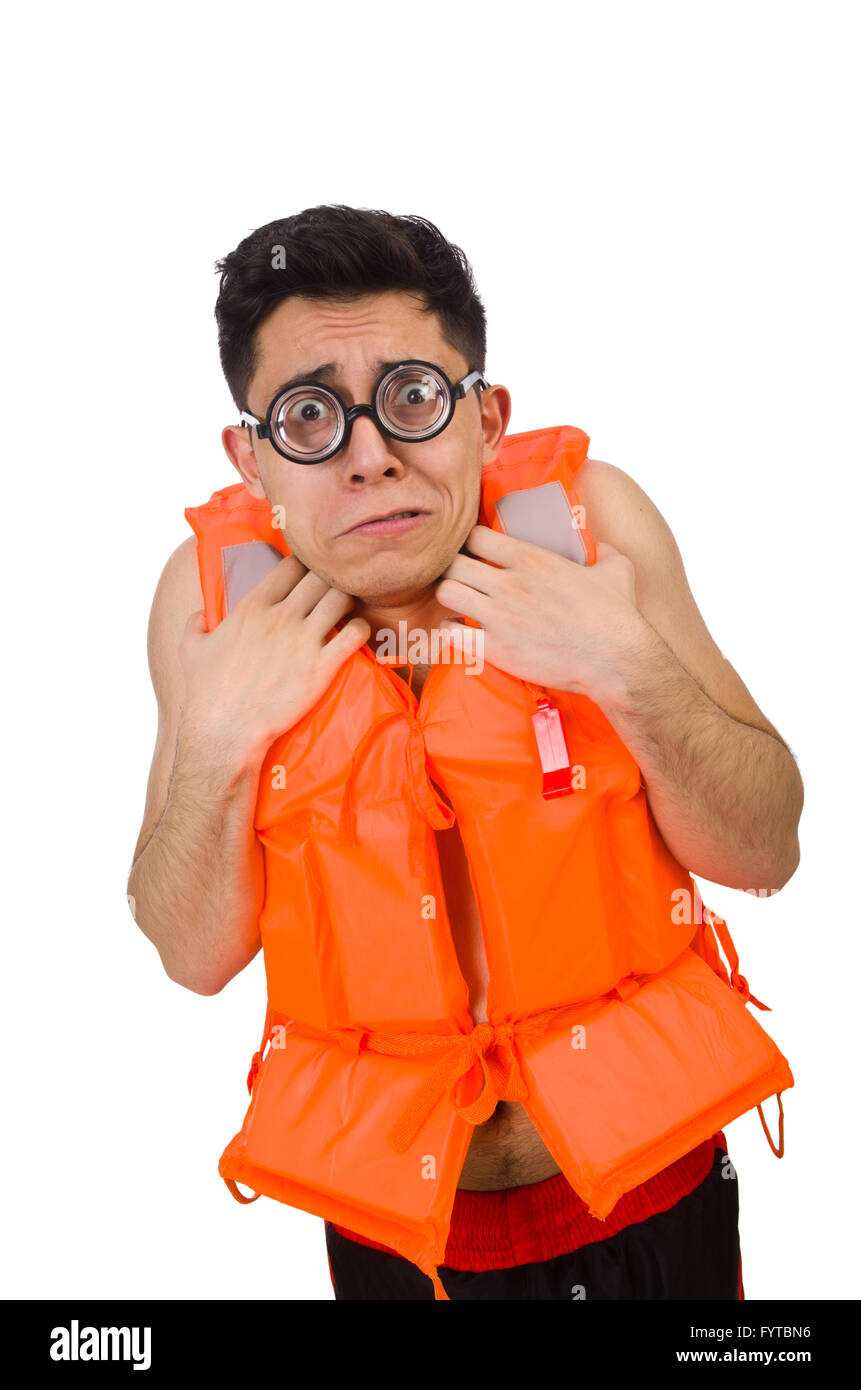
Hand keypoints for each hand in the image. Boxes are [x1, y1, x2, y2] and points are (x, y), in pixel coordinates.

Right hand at [178, 555, 370, 764]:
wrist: (223, 732)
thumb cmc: (206, 693)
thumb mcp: (190, 651)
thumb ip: (196, 625)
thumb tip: (200, 615)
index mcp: (252, 606)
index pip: (292, 564)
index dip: (306, 566)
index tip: (310, 577)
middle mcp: (280, 616)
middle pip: (321, 576)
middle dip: (331, 580)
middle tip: (334, 594)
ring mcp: (303, 641)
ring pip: (341, 598)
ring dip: (348, 601)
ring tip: (347, 613)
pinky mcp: (322, 667)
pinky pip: (356, 633)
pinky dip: (361, 629)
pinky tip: (355, 636)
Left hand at [436, 526, 646, 699]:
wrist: (616, 661)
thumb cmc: (617, 616)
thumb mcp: (617, 570)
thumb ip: (604, 551)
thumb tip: (602, 545)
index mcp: (531, 559)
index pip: (475, 536)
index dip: (472, 544)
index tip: (478, 555)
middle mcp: (509, 584)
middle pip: (453, 563)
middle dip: (454, 570)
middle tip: (464, 581)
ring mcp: (500, 617)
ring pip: (447, 593)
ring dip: (450, 598)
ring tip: (460, 605)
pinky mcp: (496, 649)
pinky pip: (450, 633)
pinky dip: (450, 631)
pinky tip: (462, 633)